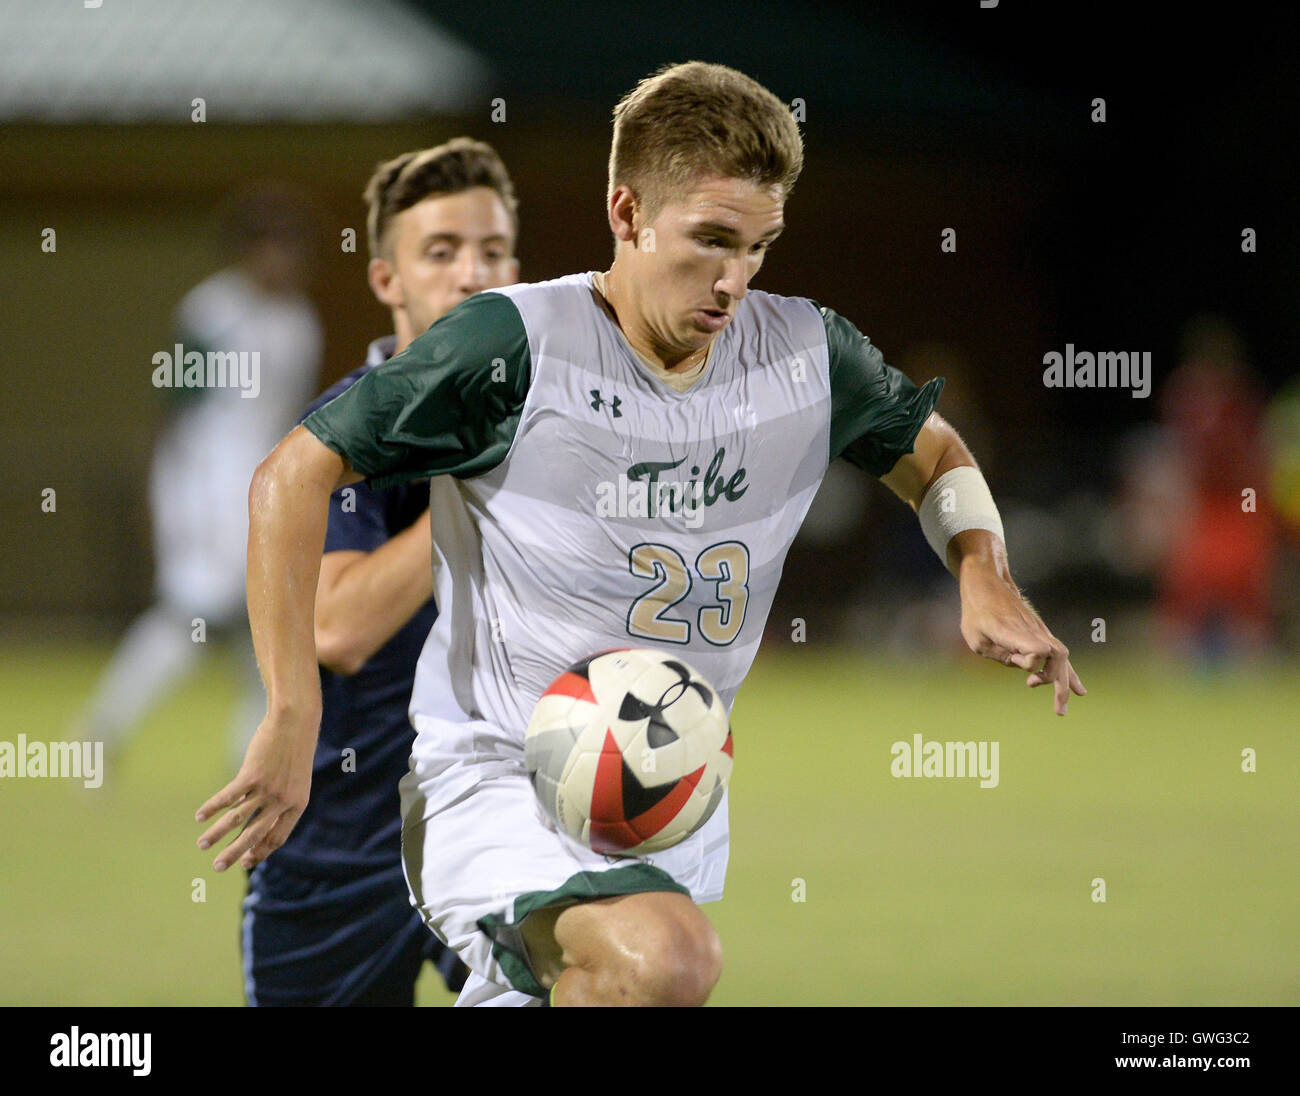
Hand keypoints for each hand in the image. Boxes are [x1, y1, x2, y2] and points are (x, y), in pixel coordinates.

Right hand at [195, 709, 316, 870]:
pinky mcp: (251, 776)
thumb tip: (258, 823)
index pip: (277, 838)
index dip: (260, 852)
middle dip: (235, 853)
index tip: (245, 862)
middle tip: (218, 868)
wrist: (295, 723)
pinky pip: (228, 797)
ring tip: (202, 845)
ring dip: (216, 834)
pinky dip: (212, 808)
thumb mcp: (295, 781)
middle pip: (255, 836)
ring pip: (236, 819)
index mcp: (297, 805)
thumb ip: (281, 803)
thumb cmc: (294, 752)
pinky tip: (200, 816)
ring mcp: (267, 789)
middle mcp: (282, 801)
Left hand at [958, 564, 1086, 715]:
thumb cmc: (976, 612)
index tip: (1018, 666)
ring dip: (1065, 682)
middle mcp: (1032, 631)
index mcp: (1013, 632)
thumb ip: (999, 655)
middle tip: (1058, 710)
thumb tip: (1022, 665)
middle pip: (1056, 658)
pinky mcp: (1039, 632)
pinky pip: (1058, 653)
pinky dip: (1067, 672)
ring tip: (1062, 707)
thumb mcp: (975, 638)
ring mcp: (1039, 630)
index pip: (1037, 650)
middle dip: (1058, 685)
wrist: (987, 583)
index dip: (1031, 664)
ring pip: (1061, 657)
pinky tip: (1077, 690)